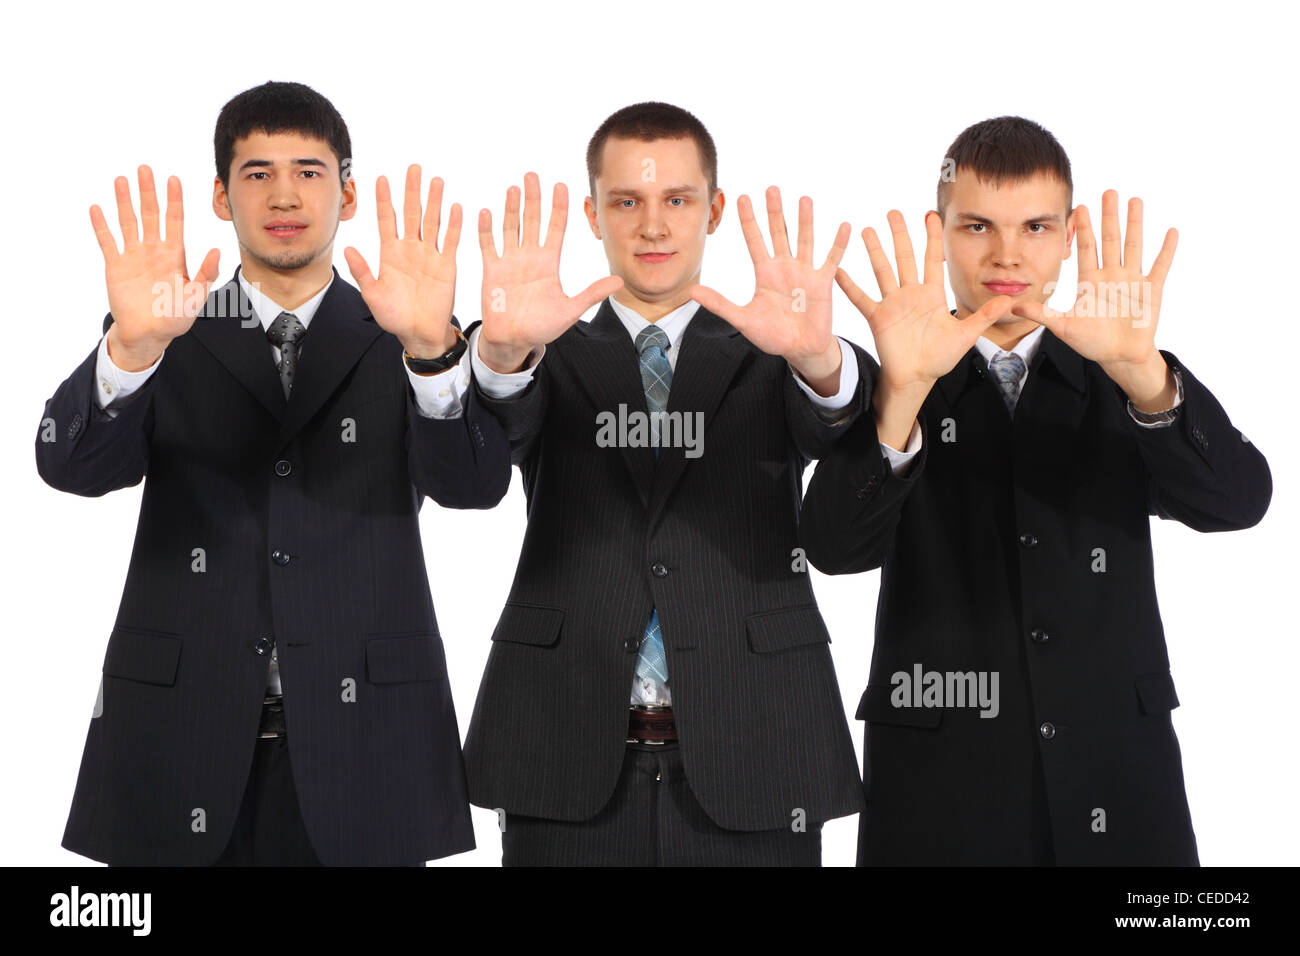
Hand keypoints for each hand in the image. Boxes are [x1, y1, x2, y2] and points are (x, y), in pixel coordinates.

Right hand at [92, 166, 220, 371]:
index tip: (173, 179)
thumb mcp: (196, 296)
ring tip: (120, 180)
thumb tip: (217, 250)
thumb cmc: (176, 317)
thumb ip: (205, 274)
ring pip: (128, 222)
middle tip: (144, 169)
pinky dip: (101, 226)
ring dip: (124, 201)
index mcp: (174, 255)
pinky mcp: (115, 266)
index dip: (174, 200)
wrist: (149, 334)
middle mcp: (153, 250)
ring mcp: (133, 256)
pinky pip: (108, 241)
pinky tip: (96, 208)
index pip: (174, 221)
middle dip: (148, 192)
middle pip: (150, 214)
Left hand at [344, 165, 459, 357]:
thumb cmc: (394, 317)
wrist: (419, 333)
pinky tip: (455, 207)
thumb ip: (363, 271)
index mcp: (390, 253)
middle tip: (414, 168)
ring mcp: (430, 255)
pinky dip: (454, 225)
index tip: (381, 179)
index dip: (384, 199)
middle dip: (412, 190)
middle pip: (411, 213)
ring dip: (434, 201)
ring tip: (436, 180)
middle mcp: (410, 249)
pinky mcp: (446, 265)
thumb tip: (347, 249)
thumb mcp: (373, 295)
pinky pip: (451, 241)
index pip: (387, 219)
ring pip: (432, 221)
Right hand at [477, 172, 622, 373]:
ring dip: (511, 208)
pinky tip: (484, 212)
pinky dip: (486, 230)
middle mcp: (529, 257)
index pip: (555, 228)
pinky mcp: (492, 271)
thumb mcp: (571, 310)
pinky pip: (489, 246)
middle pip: (532, 221)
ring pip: (510, 228)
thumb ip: (592, 294)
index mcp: (549, 263)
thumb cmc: (542, 327)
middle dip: (533, 198)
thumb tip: (620, 281)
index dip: (558, 207)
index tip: (561, 185)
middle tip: (533, 175)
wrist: (515, 341)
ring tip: (514, 188)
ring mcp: (510, 262)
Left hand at [690, 188, 848, 392]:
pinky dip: (838, 244)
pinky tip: (845, 226)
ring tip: (804, 199)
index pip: (754, 240)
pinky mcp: (823, 282)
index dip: (749, 220)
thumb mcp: (742, 319)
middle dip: (775, 212)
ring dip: (805, 221)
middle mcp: (785, 267)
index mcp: (765, 272)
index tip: (742, 197)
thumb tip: (692, 290)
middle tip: (771, 188)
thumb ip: (719, 304)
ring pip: (805, 240)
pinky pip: (832, 259)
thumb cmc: (772, 335)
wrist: (799, 350)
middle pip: (779, 233)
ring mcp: (805, 272)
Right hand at [837, 210, 1010, 447]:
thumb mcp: (967, 334)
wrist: (917, 378)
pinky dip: (849, 285)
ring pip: (882, 270)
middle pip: (904, 257)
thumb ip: (985, 315)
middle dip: (899, 234)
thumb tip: (1011, 300)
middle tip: (892, 211)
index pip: (932, 259)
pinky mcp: (878, 317)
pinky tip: (838, 270)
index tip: (930, 214)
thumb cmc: (939, 358)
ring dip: (874, 250)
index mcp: (931, 295)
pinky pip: (861, 298)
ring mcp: (892, 304)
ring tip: (866, 229)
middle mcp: (910, 294)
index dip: (931, 237)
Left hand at [1010, 190, 1176, 408]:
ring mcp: (1132, 280)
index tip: (1080, 206)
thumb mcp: (1062, 327)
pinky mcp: (1151, 290)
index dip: (1083, 228)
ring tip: (1135, 200)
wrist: (1118, 356)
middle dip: (1109, 216)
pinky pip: (1160, 266)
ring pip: (1133, 246)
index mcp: (1090, 281)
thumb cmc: (1091, 342)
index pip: (1086, 248)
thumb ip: (1040, 314)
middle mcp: (1111, 275)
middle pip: (1110, 239)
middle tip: (1108, 191)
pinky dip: (1166, 250)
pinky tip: (1171, 231)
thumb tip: (1012, 306)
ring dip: (1135, 224)